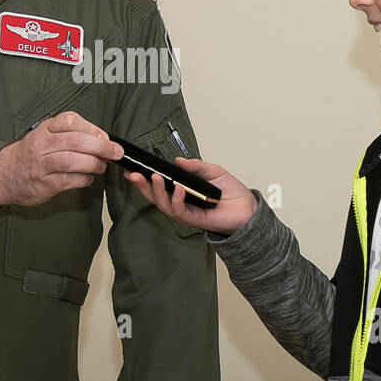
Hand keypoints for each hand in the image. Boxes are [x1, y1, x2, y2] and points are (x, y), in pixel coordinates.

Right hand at [0, 111, 121, 207]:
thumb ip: (71, 134)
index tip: (104, 136)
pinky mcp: (44, 184)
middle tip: (115, 152)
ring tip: (102, 165)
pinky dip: (84, 179)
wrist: (4, 175)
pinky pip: (69, 180)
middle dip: (101, 147)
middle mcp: (42, 145)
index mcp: (44, 129)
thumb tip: (102, 138)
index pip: (70, 120)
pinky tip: (88, 177)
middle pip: (76, 141)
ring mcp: (41, 165)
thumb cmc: (31, 154)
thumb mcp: (46, 135)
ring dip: (94, 163)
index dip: (92, 128)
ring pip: (72, 161)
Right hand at [123, 156, 256, 235]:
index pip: (159, 185)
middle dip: (142, 186)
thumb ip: (195, 166)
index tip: (133, 169)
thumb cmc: (231, 192)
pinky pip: (180, 211)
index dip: (145, 179)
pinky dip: (177, 199)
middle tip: (134, 174)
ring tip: (155, 178)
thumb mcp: (212, 171)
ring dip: (157, 191)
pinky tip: (177, 189)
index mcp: (182, 191)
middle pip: (155, 196)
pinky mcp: (194, 220)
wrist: (247, 208)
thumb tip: (177, 161)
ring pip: (164, 204)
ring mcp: (186, 212)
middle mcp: (180, 202)